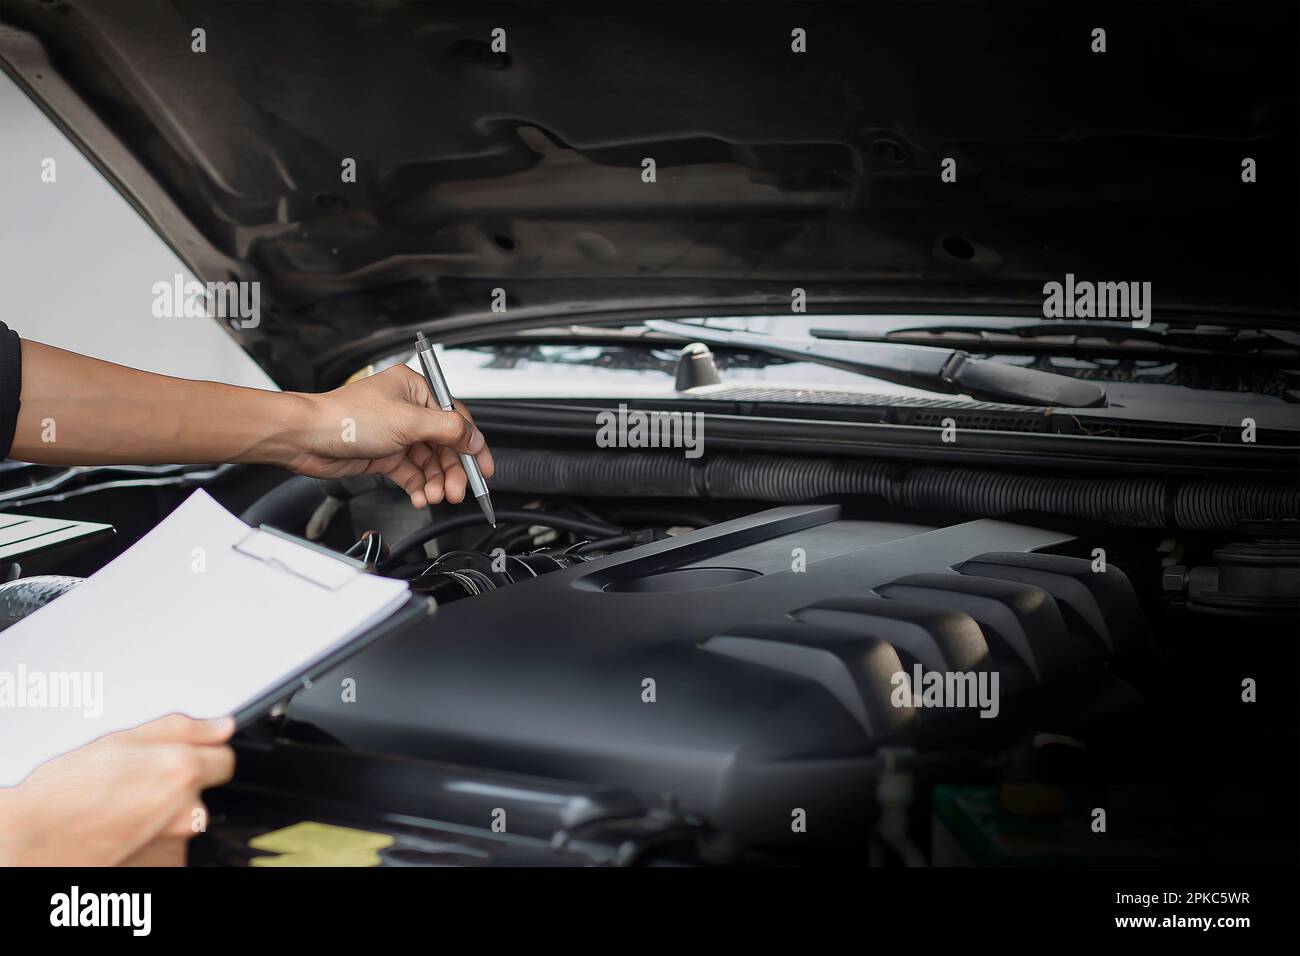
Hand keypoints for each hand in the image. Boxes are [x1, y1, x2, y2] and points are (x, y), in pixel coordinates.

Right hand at [0, 714, 235, 866]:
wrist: (34, 836)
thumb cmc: (68, 788)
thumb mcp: (124, 739)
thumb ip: (182, 728)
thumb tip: (221, 726)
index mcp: (183, 770)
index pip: (226, 759)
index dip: (207, 750)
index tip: (191, 749)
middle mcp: (185, 807)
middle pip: (203, 787)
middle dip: (183, 777)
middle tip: (141, 771)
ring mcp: (171, 836)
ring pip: (184, 812)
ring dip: (166, 802)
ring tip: (124, 794)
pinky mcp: (157, 855)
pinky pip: (166, 833)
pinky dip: (151, 823)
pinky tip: (122, 814)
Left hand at [286, 365, 495, 507]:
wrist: (307, 438)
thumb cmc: (346, 418)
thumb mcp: (408, 421)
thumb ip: (447, 430)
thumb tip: (474, 438)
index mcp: (415, 389)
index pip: (456, 418)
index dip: (472, 445)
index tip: (484, 467)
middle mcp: (407, 410)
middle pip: (444, 444)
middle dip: (452, 470)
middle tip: (457, 490)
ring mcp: (396, 434)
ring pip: (429, 462)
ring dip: (436, 481)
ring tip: (437, 496)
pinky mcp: (384, 455)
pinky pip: (411, 473)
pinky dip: (418, 486)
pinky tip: (421, 496)